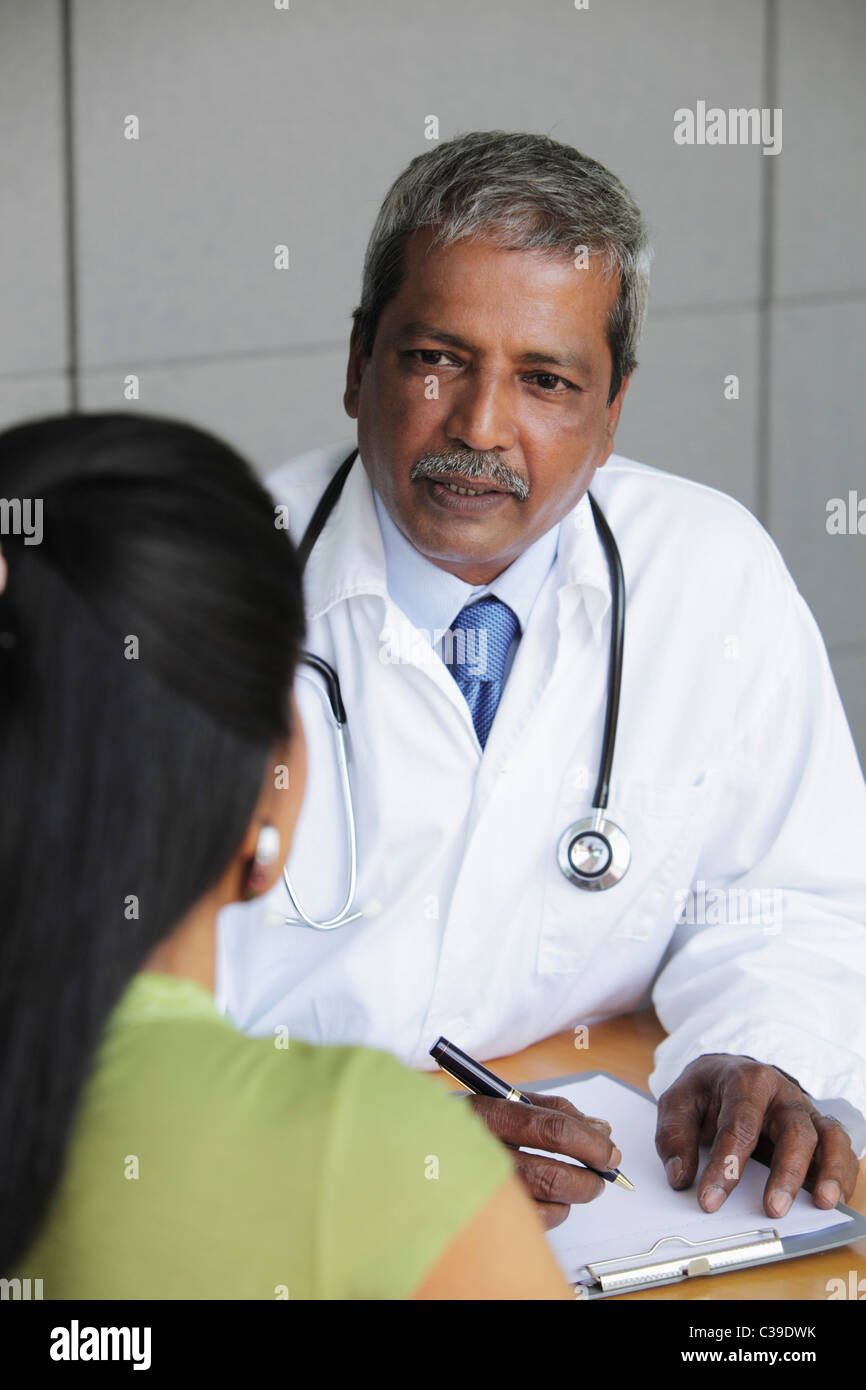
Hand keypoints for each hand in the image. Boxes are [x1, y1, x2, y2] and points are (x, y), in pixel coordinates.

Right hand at [468, 1091, 620, 1229]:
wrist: (411, 1147)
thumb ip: (554, 1109)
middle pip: (551, 1173)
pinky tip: (553, 1201)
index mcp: (486, 1113)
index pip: (551, 1129)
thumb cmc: (465, 1122)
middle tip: (603, 1174)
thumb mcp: (503, 1099)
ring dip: (573, 1197)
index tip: (609, 1151)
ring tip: (579, 1186)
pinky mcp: (480, 1217)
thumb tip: (600, 1129)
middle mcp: (479, 1152)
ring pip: (544, 1204)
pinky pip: (532, 1225)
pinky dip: (554, 1214)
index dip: (589, 1143)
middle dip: (589, 1177)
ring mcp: (478, 1189)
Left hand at [655, 1053, 858, 1217]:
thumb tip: (681, 1177)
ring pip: (828, 1137)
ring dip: (828, 1171)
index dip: (726, 1165)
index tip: (710, 1200)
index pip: (739, 1124)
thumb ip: (674, 1137)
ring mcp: (805, 1111)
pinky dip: (841, 1174)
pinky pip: (840, 1149)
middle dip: (786, 1172)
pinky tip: (832, 1199)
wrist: (726, 1072)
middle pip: (795, 1130)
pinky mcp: (818, 1129)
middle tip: (773, 1209)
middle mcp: (782, 1094)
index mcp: (746, 1080)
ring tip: (822, 1204)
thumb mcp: (677, 1102)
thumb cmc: (705, 1090)